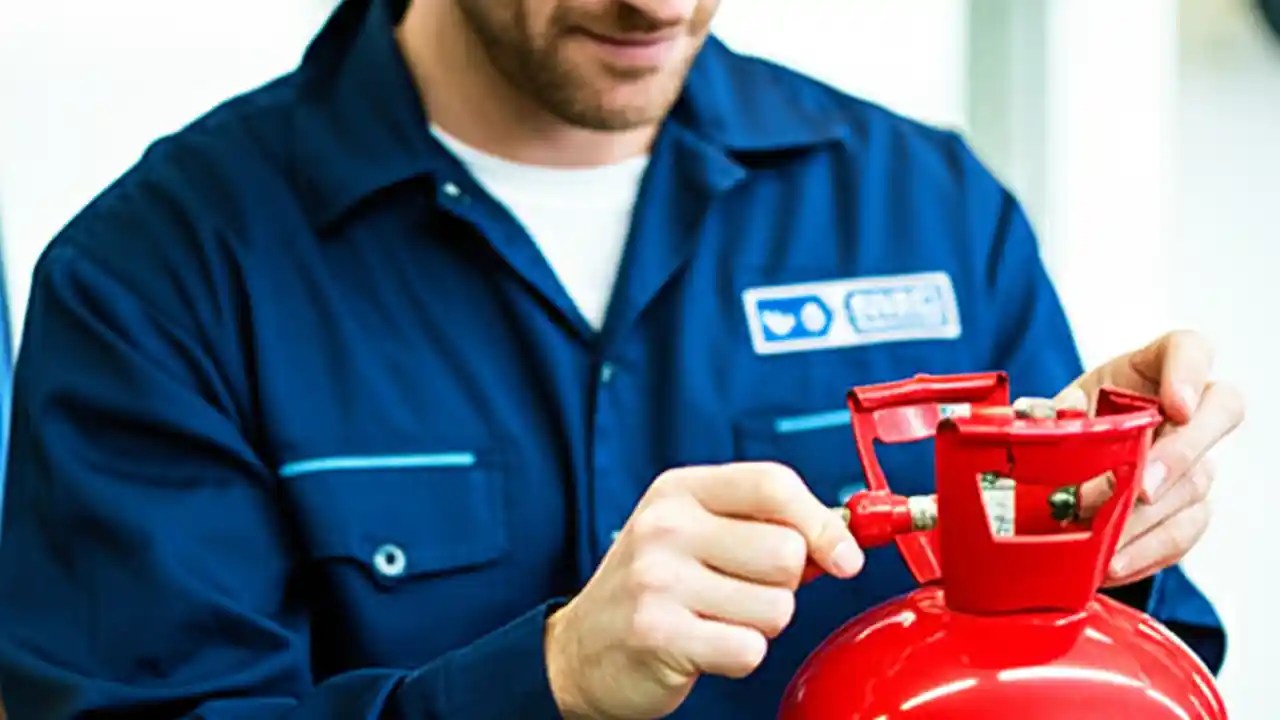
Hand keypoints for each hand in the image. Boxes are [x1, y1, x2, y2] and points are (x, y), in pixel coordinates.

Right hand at [543, 462, 862, 719]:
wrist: (580, 651)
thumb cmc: (652, 588)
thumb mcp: (696, 535)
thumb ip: (763, 528)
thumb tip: (843, 541)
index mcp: (679, 491)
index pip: (773, 484)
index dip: (823, 521)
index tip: (844, 556)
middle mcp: (665, 526)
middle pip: (786, 552)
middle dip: (783, 585)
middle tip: (742, 593)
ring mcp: (657, 579)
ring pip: (777, 607)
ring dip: (760, 625)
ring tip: (716, 619)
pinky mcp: (658, 633)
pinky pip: (749, 649)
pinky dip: (739, 656)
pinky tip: (704, 645)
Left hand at [1053, 330, 1244, 586]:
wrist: (1066, 463)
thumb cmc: (1067, 424)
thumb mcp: (1052, 409)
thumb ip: (1048, 413)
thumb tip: (1037, 421)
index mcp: (1151, 368)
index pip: (1191, 350)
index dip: (1191, 373)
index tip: (1176, 405)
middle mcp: (1186, 409)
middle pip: (1220, 414)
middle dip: (1181, 455)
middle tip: (1142, 488)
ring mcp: (1194, 458)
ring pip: (1197, 483)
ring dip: (1149, 517)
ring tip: (1107, 542)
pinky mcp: (1188, 505)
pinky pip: (1184, 531)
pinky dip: (1146, 551)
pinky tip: (1114, 564)